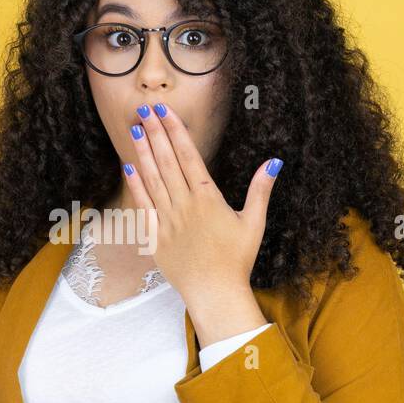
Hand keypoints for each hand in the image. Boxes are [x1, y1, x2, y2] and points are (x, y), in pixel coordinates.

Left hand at [122, 101, 282, 343]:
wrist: (215, 293)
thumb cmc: (236, 260)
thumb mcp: (254, 223)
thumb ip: (260, 190)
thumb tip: (274, 162)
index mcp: (208, 198)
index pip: (189, 156)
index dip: (176, 132)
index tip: (166, 112)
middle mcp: (185, 205)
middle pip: (167, 162)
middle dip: (156, 134)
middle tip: (145, 109)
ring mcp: (168, 220)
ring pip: (152, 179)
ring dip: (143, 153)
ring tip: (136, 130)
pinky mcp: (155, 237)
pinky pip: (143, 206)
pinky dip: (136, 186)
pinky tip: (129, 167)